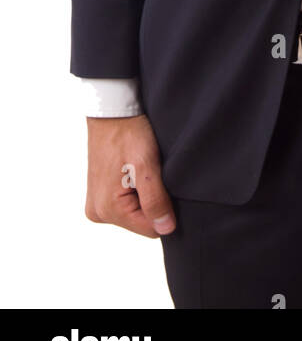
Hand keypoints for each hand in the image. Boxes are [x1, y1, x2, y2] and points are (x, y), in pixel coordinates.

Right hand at [85, 113, 175, 238]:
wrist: (112, 110)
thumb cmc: (129, 133)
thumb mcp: (147, 165)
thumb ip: (156, 200)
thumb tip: (166, 229)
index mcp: (108, 210)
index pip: (151, 229)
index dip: (165, 209)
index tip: (163, 184)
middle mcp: (98, 213)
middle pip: (142, 222)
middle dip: (154, 201)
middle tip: (152, 172)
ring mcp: (96, 204)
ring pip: (135, 213)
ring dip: (144, 195)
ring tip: (141, 169)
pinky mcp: (99, 195)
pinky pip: (125, 203)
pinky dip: (135, 190)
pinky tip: (134, 170)